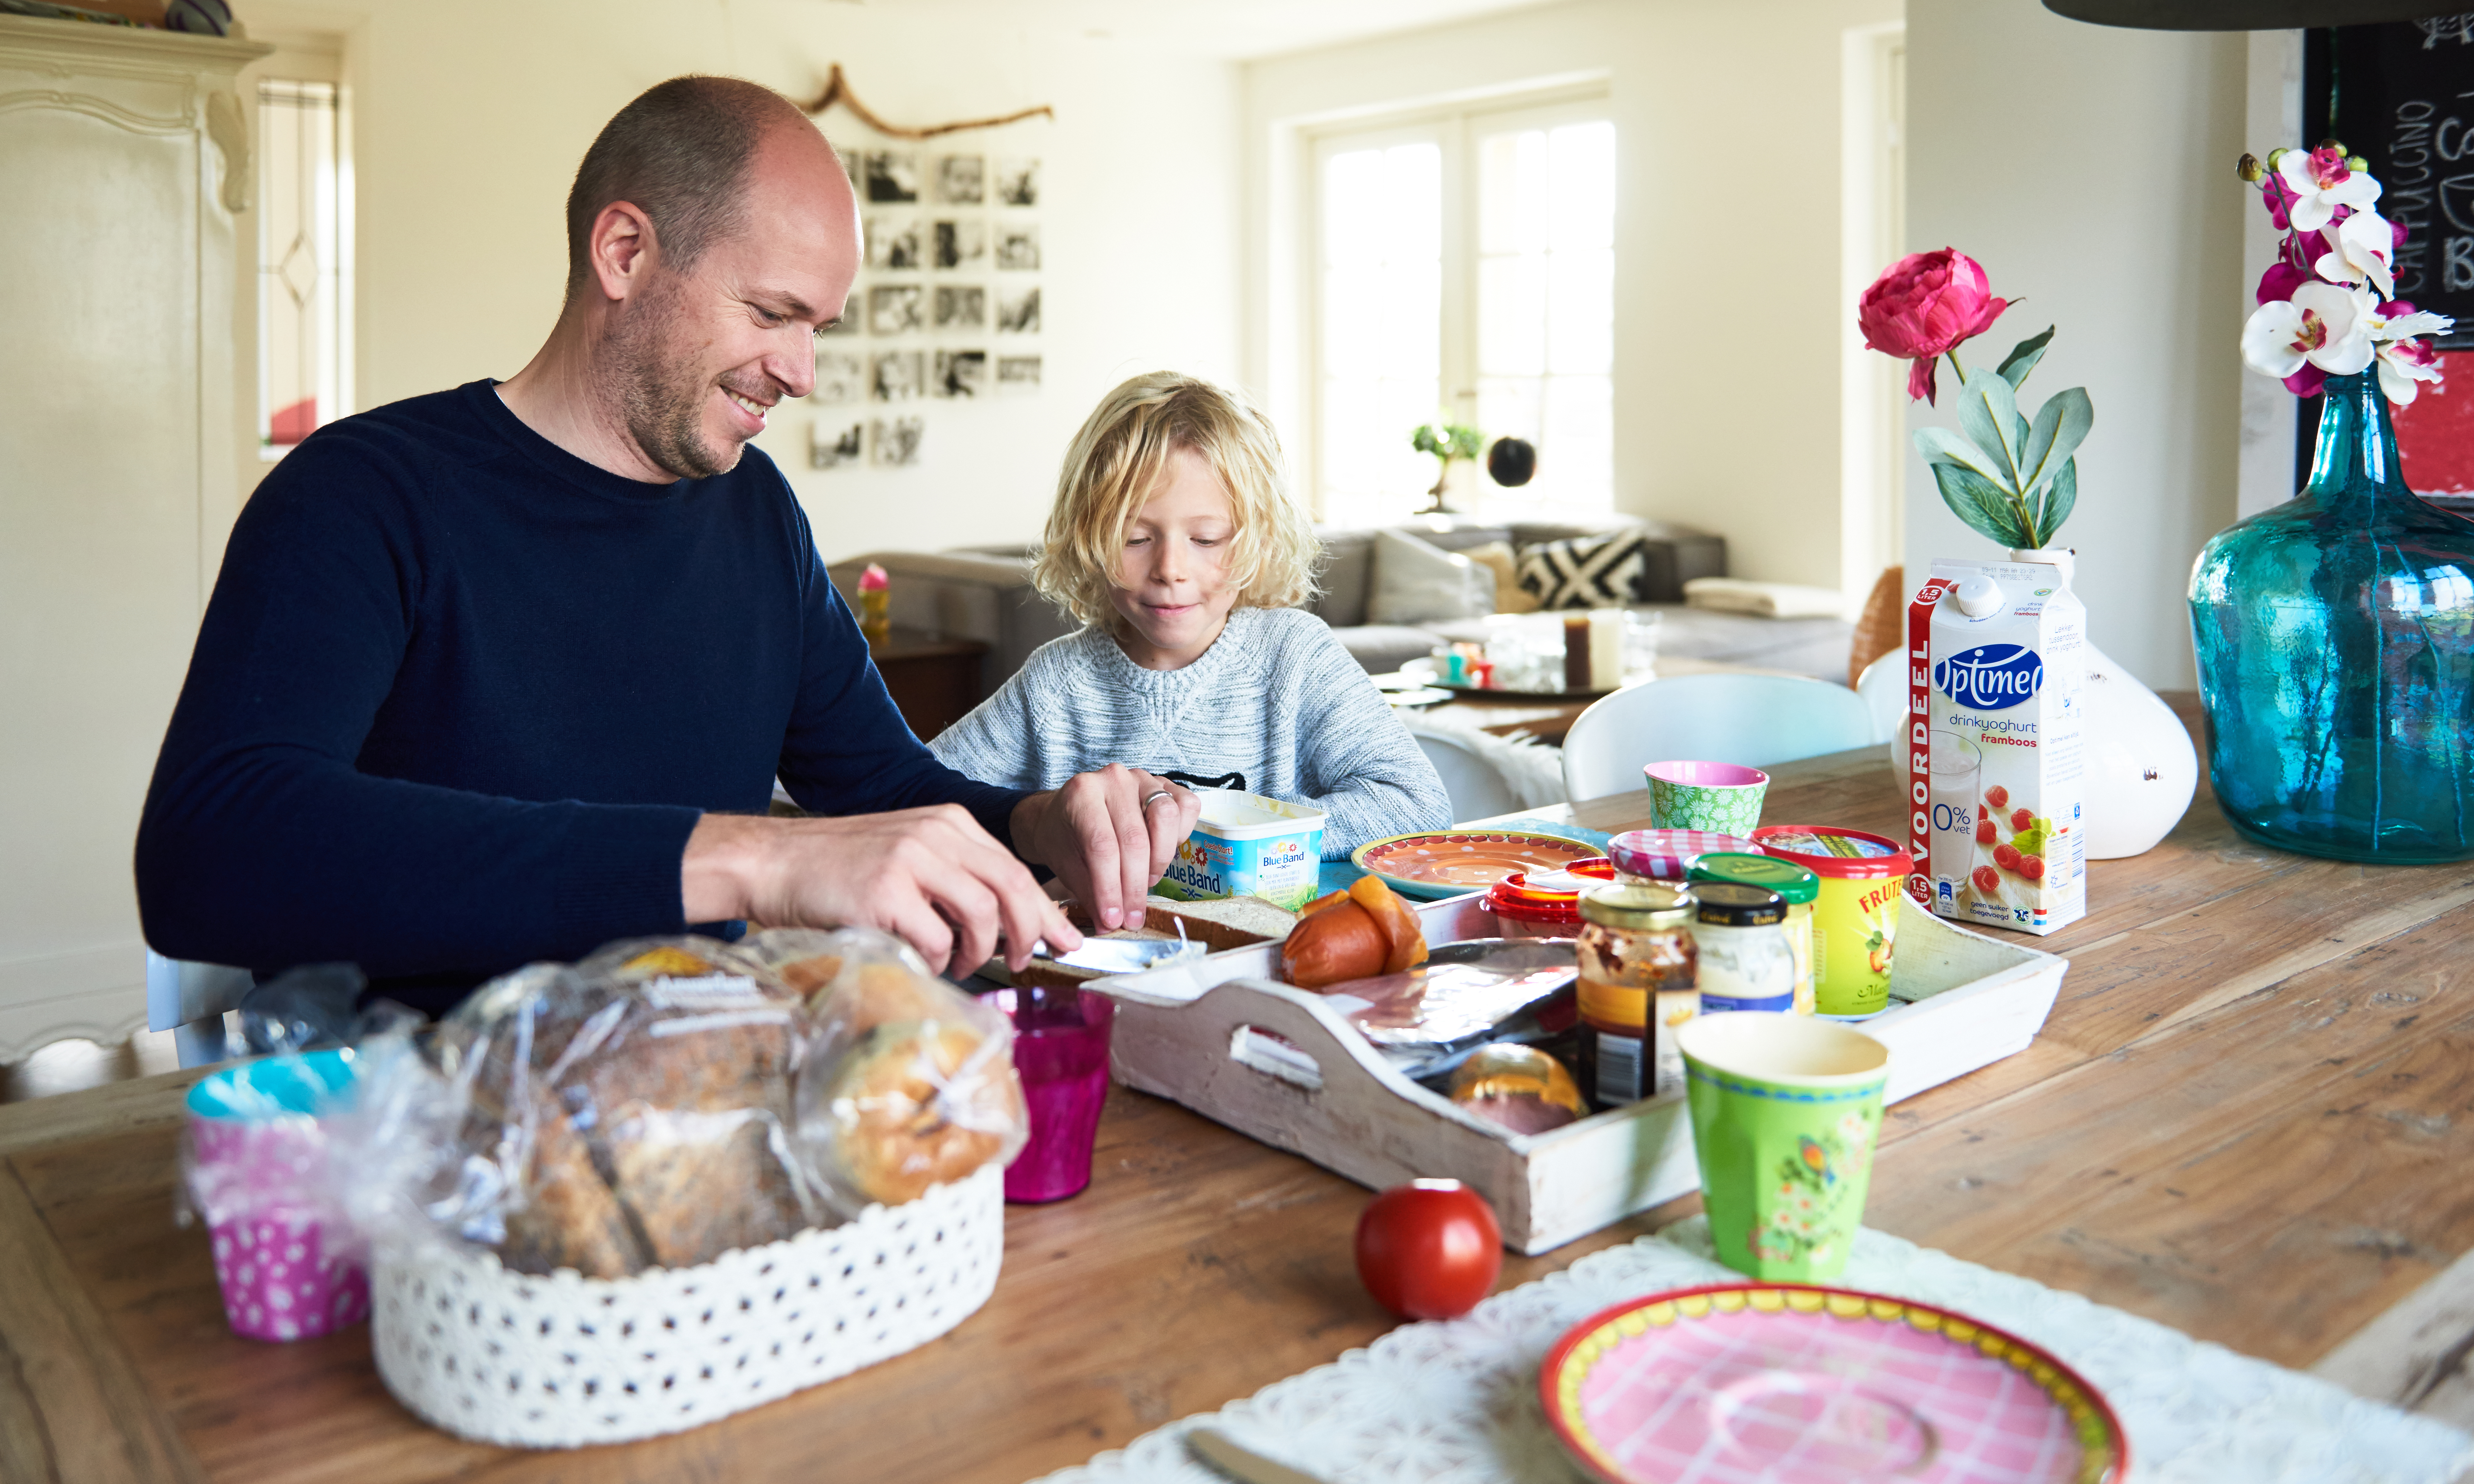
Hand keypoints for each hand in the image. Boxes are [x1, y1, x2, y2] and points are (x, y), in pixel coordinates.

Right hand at [681, 807, 1080, 976]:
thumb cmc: (839, 870)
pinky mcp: (886, 892)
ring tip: (961, 964)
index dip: (1045, 909)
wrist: (773, 862)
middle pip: (1013, 887)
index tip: (1066, 938)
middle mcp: (936, 834)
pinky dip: (936, 961)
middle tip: (1024, 961)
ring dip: (979, 952)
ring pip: (982, 915)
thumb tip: (1006, 925)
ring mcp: (911, 861)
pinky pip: (936, 940)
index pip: (1015, 868)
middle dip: (1030, 932)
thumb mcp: (908, 857)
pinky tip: (920, 961)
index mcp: (949, 823)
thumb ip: (955, 879)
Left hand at [1011, 765, 1201, 930]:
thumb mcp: (1068, 866)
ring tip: (1147, 882)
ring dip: (1160, 860)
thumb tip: (1110, 925)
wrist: (1068, 811)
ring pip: (1165, 817)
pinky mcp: (1165, 784)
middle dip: (1135, 886)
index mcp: (1082, 793)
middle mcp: (1114, 778)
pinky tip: (1163, 853)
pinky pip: (1187, 806)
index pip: (1102, 846)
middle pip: (1135, 839)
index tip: (1113, 919)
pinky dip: (1181, 834)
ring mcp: (1143, 777)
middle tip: (1132, 917)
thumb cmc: (1066, 838)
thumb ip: (1090, 894)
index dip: (1110, 888)